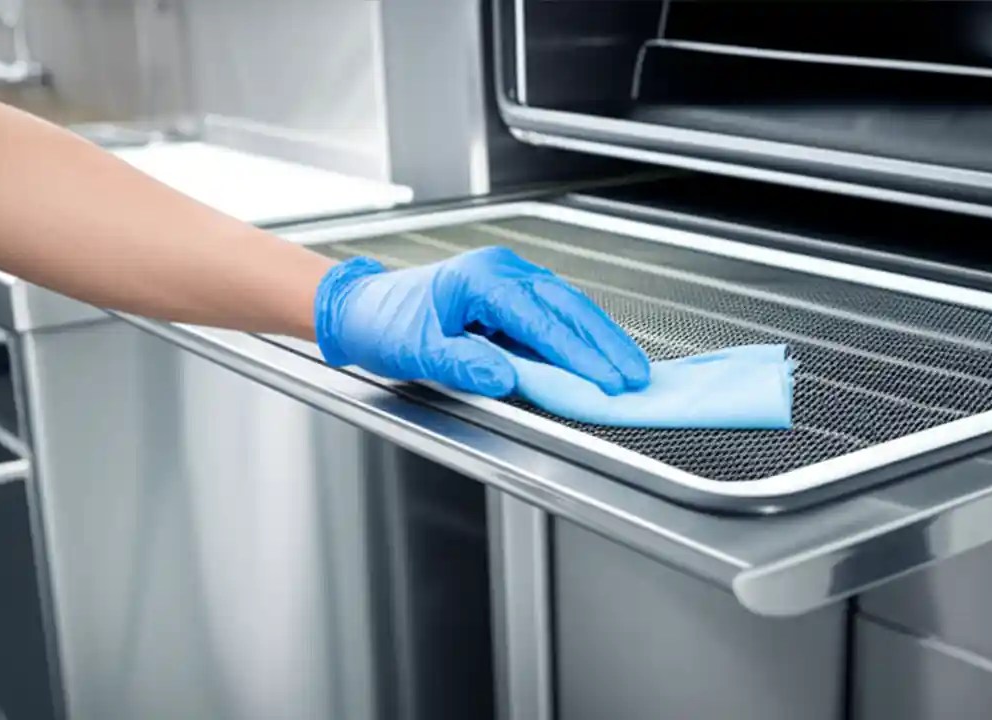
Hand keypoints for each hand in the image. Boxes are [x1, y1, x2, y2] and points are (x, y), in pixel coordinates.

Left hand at [313, 247, 650, 396]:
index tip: (606, 378)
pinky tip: (596, 353)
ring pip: (567, 306)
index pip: (543, 320)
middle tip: (634, 375)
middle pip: (567, 306)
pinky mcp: (507, 297)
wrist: (357, 308)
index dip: (579, 353)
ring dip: (599, 337)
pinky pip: (554, 312)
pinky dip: (579, 334)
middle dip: (604, 343)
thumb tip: (502, 377)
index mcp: (481, 280)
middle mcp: (501, 272)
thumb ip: (461, 363)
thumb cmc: (382, 322)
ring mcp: (507, 280)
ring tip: (628, 367)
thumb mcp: (416, 349)